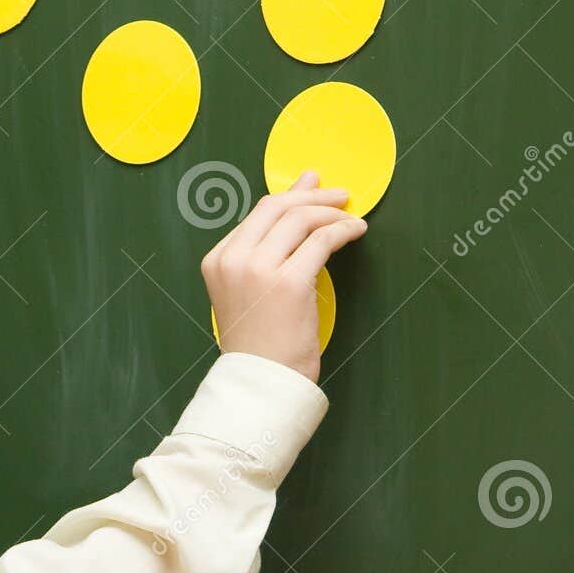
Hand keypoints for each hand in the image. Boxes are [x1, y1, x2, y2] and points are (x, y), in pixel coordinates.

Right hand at [201, 171, 367, 380]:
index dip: (291, 197)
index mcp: (218, 260)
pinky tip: (355, 232)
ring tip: (351, 218)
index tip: (314, 190)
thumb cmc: (259, 343)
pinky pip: (321, 241)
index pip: (258, 214)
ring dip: (331, 212)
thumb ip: (264, 253)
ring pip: (300, 219)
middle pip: (276, 207)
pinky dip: (342, 231)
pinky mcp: (288, 283)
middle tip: (340, 195)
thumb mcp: (250, 291)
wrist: (260, 382)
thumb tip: (294, 211)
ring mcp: (258, 270)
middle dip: (312, 196)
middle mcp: (233, 259)